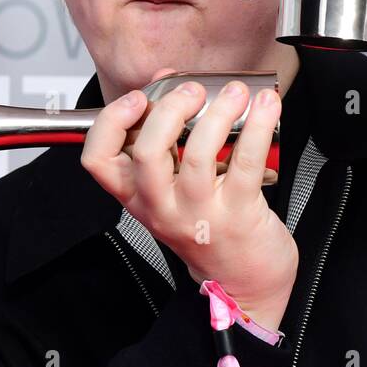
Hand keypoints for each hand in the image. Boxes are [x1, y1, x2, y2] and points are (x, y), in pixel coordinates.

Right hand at [81, 69, 297, 329]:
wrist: (244, 283)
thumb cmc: (209, 231)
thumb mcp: (172, 191)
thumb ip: (166, 140)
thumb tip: (168, 84)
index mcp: (138, 197)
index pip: (98, 159)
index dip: (111, 121)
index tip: (138, 98)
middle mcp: (162, 207)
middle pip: (147, 151)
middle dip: (170, 109)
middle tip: (193, 91)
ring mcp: (199, 213)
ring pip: (197, 153)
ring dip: (219, 111)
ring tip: (235, 93)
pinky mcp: (238, 214)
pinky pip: (246, 162)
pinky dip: (259, 126)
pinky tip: (267, 107)